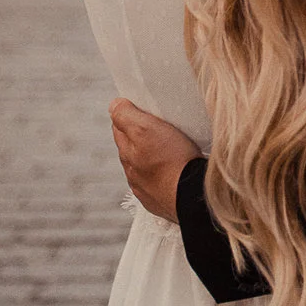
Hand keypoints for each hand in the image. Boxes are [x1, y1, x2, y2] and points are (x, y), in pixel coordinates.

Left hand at [110, 99, 198, 223]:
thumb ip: (127, 115)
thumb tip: (114, 105)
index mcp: (127, 152)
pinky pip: (157, 183)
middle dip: (140, 136)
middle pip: (131, 147)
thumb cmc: (172, 160)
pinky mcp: (160, 200)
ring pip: (143, 166)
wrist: (191, 196)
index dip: (129, 115)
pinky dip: (162, 175)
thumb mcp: (147, 128)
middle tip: (158, 125)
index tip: (142, 108)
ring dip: (152, 156)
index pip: (120, 128)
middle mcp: (132, 171)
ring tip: (170, 148)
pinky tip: (174, 172)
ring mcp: (145, 188)